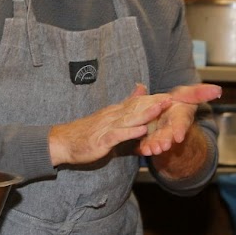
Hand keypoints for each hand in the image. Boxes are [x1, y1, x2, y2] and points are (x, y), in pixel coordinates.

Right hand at [49, 84, 172, 166]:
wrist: (62, 142)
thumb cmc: (85, 133)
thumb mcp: (107, 118)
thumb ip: (124, 108)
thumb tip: (138, 92)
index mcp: (114, 112)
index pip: (137, 103)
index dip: (154, 99)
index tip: (172, 95)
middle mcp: (112, 116)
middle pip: (136, 107)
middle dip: (154, 103)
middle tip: (172, 97)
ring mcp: (106, 127)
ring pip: (129, 119)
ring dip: (145, 114)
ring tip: (160, 108)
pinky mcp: (101, 140)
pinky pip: (117, 135)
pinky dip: (130, 132)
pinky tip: (141, 131)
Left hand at [137, 83, 221, 156]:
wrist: (166, 114)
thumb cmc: (179, 104)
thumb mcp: (189, 95)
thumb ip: (200, 92)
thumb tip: (218, 90)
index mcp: (180, 117)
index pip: (182, 123)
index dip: (180, 130)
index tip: (178, 137)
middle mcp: (171, 127)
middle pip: (168, 134)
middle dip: (166, 140)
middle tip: (163, 146)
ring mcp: (160, 134)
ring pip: (157, 141)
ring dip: (154, 146)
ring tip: (150, 150)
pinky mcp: (150, 138)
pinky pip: (146, 143)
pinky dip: (144, 147)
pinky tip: (140, 150)